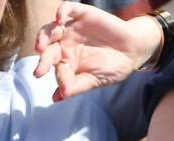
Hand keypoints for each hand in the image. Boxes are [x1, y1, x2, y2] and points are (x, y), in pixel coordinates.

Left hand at [33, 1, 163, 101]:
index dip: (59, 79)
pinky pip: (67, 9)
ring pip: (50, 29)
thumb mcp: (96, 80)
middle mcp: (65, 44)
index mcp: (67, 61)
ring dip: (43, 37)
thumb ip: (77, 86)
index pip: (57, 69)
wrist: (134, 51)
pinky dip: (61, 12)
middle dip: (43, 61)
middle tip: (39, 72)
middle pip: (48, 50)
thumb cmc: (114, 67)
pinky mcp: (81, 14)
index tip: (64, 91)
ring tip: (40, 47)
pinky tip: (59, 20)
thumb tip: (57, 99)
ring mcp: (71, 28)